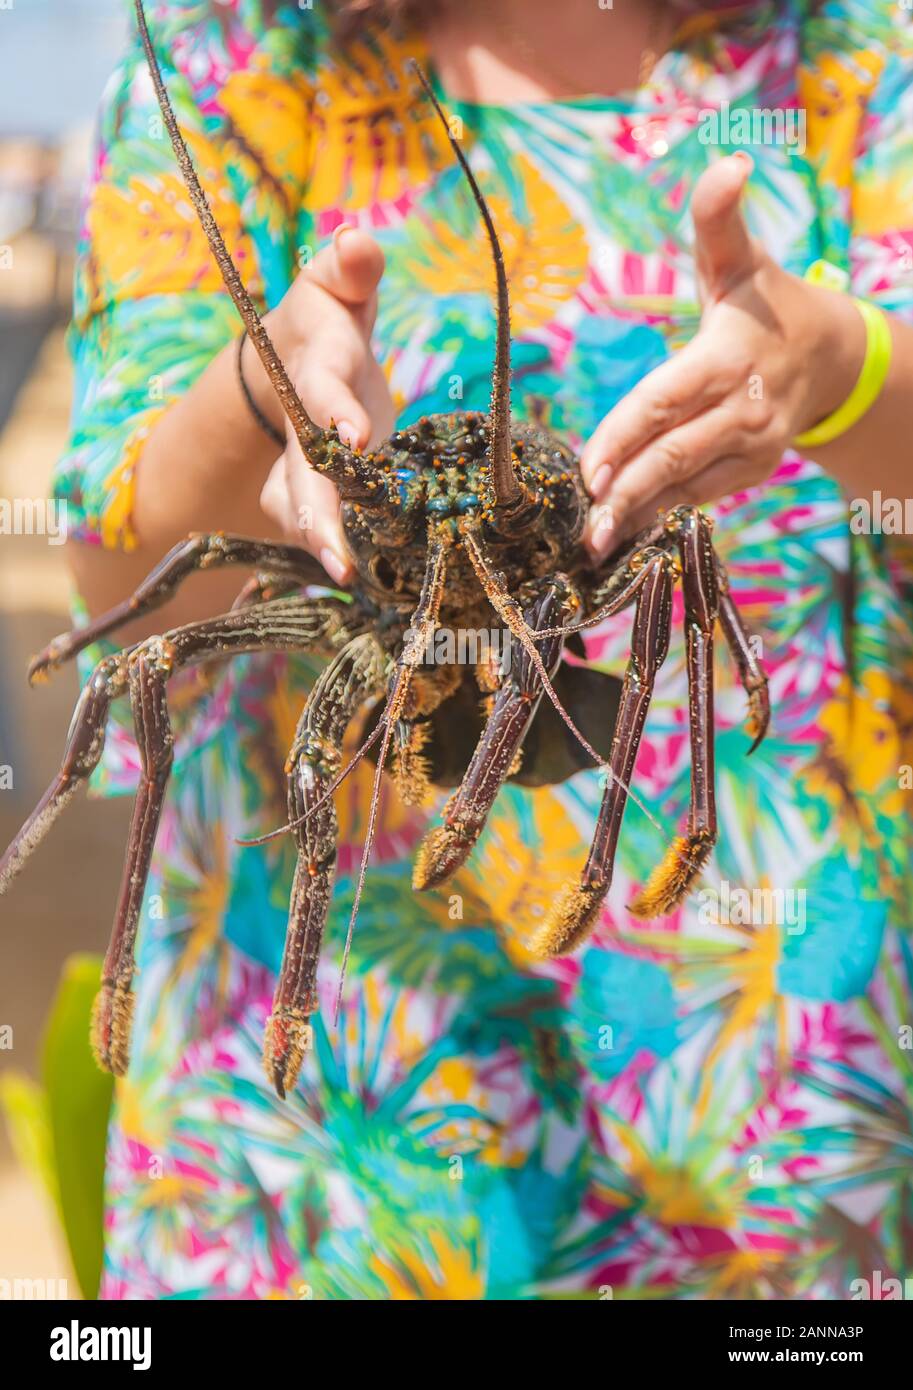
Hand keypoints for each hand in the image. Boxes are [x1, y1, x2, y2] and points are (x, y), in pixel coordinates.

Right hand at [252, 226, 395, 582]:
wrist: (288, 359)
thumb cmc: (328, 319)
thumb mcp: (337, 285)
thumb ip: (351, 268)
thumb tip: (359, 242)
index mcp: (316, 369)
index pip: (321, 387)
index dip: (334, 408)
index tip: (354, 435)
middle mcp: (303, 425)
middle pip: (302, 470)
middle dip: (316, 510)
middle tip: (335, 552)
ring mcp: (305, 464)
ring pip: (300, 506)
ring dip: (319, 541)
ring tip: (343, 574)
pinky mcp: (319, 492)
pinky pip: (315, 526)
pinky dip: (332, 551)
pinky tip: (359, 578)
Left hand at [581, 153, 865, 558]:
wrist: (830, 356)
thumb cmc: (766, 304)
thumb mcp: (741, 259)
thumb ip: (718, 218)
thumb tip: (728, 163)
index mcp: (726, 357)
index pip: (664, 401)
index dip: (624, 436)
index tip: (589, 470)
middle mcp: (741, 409)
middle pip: (672, 455)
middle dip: (626, 490)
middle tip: (585, 522)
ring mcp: (749, 446)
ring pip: (685, 485)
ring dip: (639, 514)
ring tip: (596, 543)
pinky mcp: (750, 471)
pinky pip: (700, 497)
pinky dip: (662, 513)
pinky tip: (625, 531)